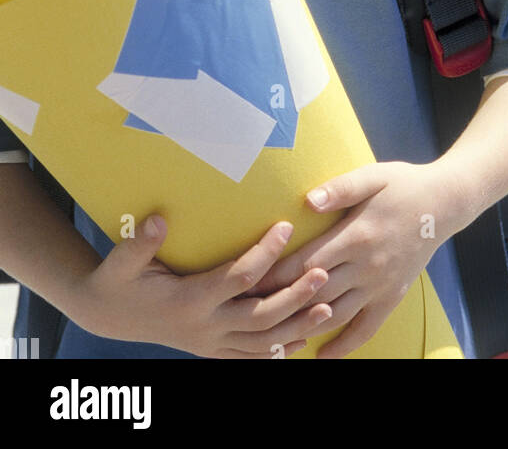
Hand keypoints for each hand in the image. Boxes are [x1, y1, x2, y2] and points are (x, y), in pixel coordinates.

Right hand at [73, 215, 332, 358]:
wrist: (107, 314)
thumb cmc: (118, 280)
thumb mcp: (121, 260)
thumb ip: (140, 243)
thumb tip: (157, 221)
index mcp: (188, 300)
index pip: (238, 277)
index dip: (264, 253)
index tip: (286, 227)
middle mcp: (204, 327)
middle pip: (260, 317)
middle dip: (294, 297)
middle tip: (323, 274)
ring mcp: (209, 343)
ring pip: (262, 343)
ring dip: (296, 327)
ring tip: (329, 309)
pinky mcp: (211, 350)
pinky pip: (251, 357)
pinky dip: (278, 351)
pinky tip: (302, 341)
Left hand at [256, 161, 451, 359]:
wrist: (444, 204)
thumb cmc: (403, 185)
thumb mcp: (373, 177)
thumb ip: (340, 189)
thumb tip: (308, 201)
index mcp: (357, 235)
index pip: (307, 263)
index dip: (276, 275)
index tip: (249, 283)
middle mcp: (367, 266)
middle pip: (315, 292)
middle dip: (281, 303)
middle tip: (250, 313)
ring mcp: (380, 285)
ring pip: (336, 315)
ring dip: (304, 326)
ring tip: (275, 333)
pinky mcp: (392, 297)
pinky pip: (366, 329)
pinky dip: (344, 346)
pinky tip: (322, 354)